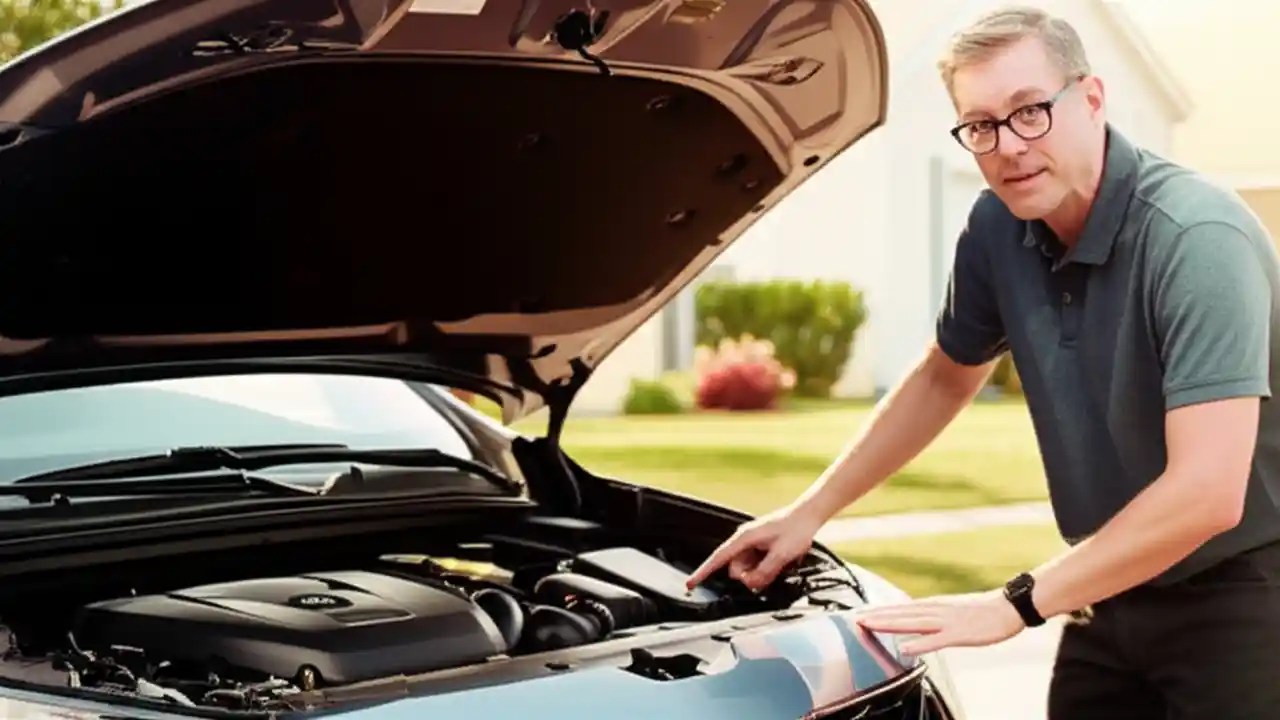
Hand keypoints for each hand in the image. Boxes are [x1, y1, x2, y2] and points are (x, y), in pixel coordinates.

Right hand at [685, 505, 824, 591]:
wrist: (808, 515)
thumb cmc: (795, 529)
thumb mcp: (781, 554)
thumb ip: (764, 571)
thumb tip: (749, 583)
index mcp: (744, 539)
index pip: (718, 558)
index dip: (703, 572)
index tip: (690, 584)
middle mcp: (744, 540)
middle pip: (736, 569)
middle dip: (750, 577)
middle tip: (773, 571)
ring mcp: (752, 544)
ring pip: (747, 569)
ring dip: (761, 573)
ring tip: (780, 563)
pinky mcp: (760, 547)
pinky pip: (756, 564)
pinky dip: (766, 568)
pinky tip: (780, 561)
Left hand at [853, 589, 1025, 655]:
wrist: (1009, 606)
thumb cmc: (984, 611)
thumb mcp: (954, 610)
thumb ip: (935, 614)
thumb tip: (919, 616)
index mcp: (936, 606)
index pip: (903, 608)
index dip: (881, 611)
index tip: (861, 614)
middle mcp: (937, 610)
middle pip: (902, 614)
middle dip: (878, 616)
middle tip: (855, 619)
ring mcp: (947, 622)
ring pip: (913, 623)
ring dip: (890, 624)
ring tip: (869, 625)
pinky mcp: (960, 634)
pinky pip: (937, 640)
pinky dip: (920, 644)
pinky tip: (905, 648)